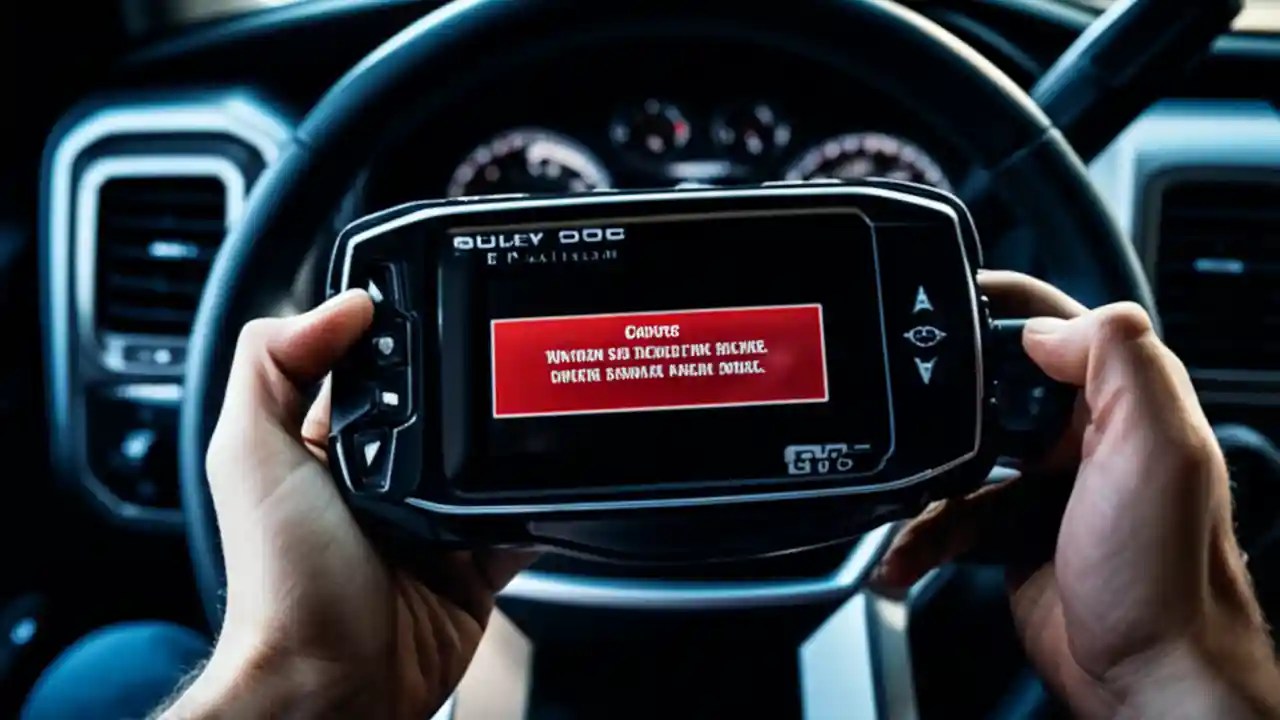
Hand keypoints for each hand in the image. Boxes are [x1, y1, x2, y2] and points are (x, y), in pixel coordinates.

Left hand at [164, 290, 529, 718]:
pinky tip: (553, 480)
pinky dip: (540, 506)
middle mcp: (380, 480)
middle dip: (471, 387)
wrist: (336, 686)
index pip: (372, 367)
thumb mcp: (251, 456)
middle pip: (441, 409)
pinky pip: (522, 521)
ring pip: (488, 463)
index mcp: (325, 445)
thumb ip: (274, 366)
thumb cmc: (282, 585)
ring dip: (511, 443)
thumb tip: (344, 301)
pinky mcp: (476, 564)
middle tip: (504, 360)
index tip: (438, 304)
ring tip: (535, 410)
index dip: (401, 335)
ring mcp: (431, 525)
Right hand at [875, 271, 1279, 717]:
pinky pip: (952, 517)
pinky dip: (920, 536)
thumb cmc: (1167, 580)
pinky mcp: (1016, 533)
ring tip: (898, 499)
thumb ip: (1117, 362)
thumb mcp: (1156, 451)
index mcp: (1129, 400)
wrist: (1148, 678)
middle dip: (944, 397)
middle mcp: (1089, 435)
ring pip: (963, 454)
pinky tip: (905, 555)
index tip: (942, 305)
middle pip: (996, 385)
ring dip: (922, 480)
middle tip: (905, 405)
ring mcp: (1049, 485)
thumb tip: (1043, 326)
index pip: (1060, 322)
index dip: (1001, 307)